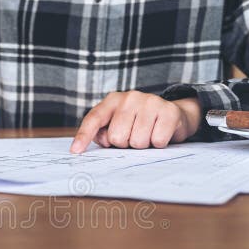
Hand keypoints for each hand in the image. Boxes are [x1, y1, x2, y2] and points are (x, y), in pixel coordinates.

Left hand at [70, 91, 201, 152]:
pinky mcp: (168, 111)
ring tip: (148, 134)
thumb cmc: (139, 124)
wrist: (172, 115)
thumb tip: (100, 141)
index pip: (94, 119)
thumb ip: (103, 133)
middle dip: (125, 144)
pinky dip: (159, 144)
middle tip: (134, 136)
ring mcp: (150, 102)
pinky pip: (157, 141)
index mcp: (113, 101)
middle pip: (117, 137)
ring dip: (143, 145)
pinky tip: (160, 132)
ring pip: (138, 142)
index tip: (75, 151)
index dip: (84, 136)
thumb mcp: (118, 125)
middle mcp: (130, 97)